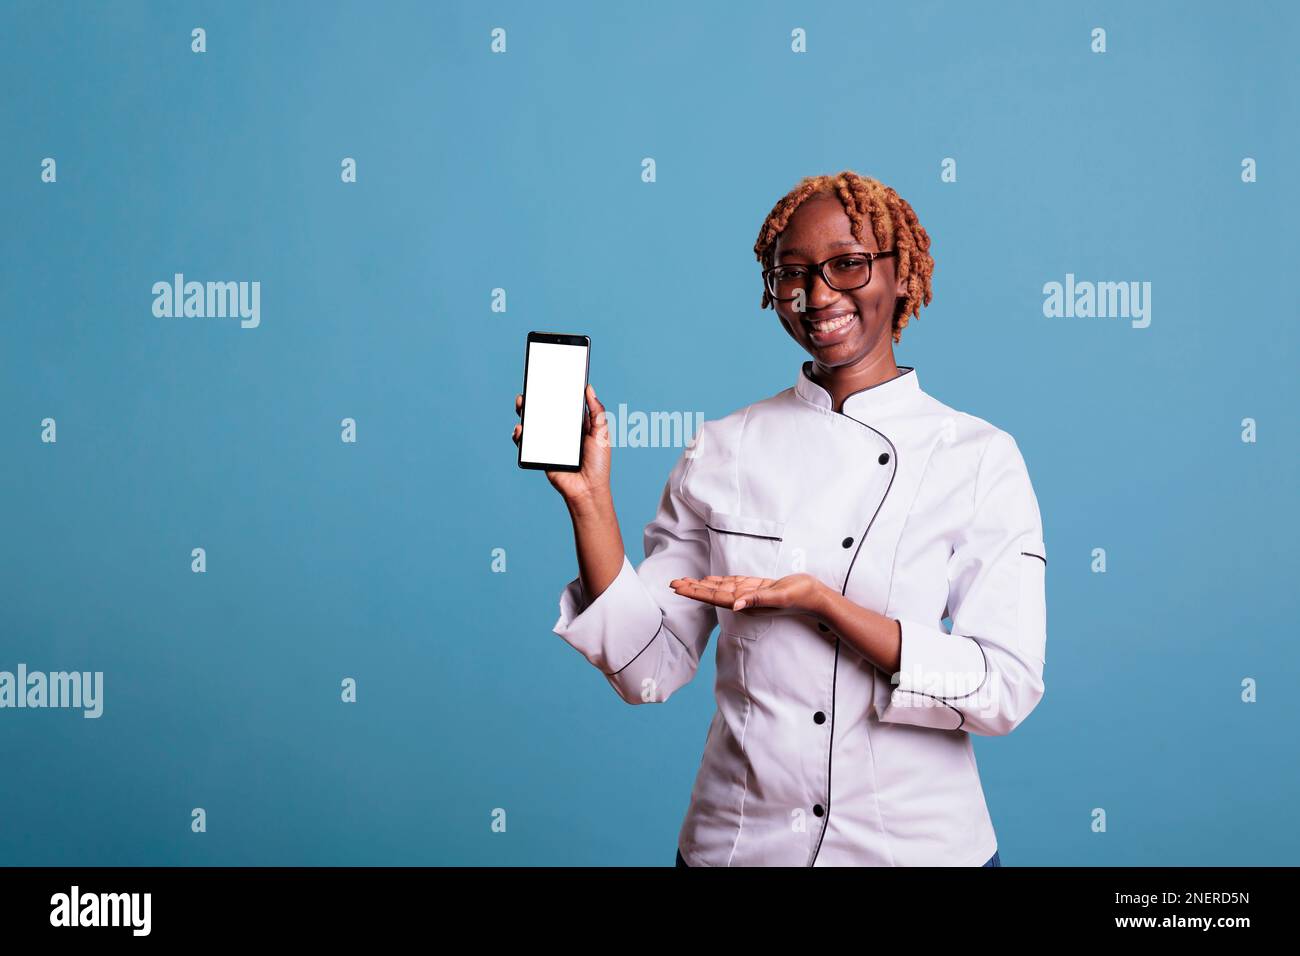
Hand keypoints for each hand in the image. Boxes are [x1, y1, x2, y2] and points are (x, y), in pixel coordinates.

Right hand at [513, 383, 612, 506]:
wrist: (587, 490)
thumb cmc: (598, 463)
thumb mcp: (601, 433)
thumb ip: (597, 411)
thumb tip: (589, 388)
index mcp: (576, 424)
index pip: (563, 403)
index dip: (555, 391)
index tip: (548, 377)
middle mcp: (561, 431)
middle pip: (544, 411)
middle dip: (534, 399)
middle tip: (529, 390)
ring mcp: (549, 442)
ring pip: (533, 424)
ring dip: (524, 413)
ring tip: (522, 404)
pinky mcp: (539, 454)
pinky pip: (526, 442)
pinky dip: (520, 434)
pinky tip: (521, 429)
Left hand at [668, 573, 825, 616]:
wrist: (814, 595)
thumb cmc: (799, 596)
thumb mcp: (779, 596)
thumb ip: (757, 600)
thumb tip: (735, 605)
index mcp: (746, 603)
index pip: (715, 598)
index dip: (696, 592)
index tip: (679, 589)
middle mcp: (744, 600)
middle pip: (712, 593)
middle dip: (692, 588)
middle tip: (672, 583)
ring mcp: (749, 593)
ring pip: (719, 588)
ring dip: (701, 584)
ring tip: (683, 581)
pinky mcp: (755, 587)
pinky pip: (732, 584)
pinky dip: (717, 581)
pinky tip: (707, 579)